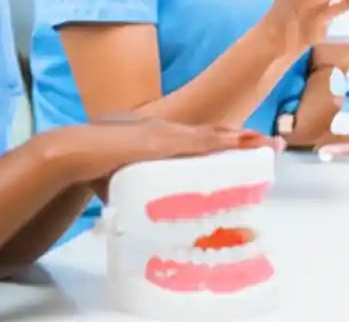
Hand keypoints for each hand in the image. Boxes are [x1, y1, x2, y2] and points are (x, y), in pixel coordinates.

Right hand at [35, 114, 281, 188]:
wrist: (76, 150)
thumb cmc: (94, 166)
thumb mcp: (122, 180)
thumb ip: (132, 193)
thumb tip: (130, 215)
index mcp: (162, 139)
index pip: (202, 139)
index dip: (226, 141)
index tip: (248, 144)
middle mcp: (171, 132)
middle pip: (217, 134)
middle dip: (245, 139)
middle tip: (272, 143)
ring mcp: (170, 135)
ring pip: (216, 135)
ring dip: (243, 139)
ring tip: (269, 143)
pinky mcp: (166, 141)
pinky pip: (202, 141)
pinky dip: (224, 141)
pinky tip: (243, 142)